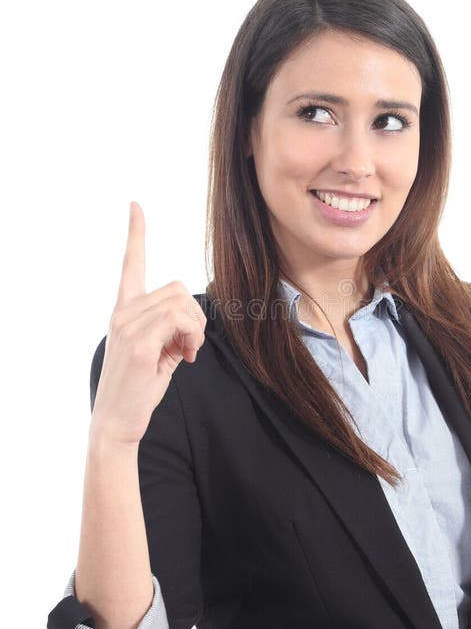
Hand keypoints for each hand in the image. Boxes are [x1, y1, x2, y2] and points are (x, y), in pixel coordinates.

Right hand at [88, 201, 205, 446]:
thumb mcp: (155, 350)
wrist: (116, 422)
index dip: (135, 234)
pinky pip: (182, 321)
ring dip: (196, 329)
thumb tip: (191, 318)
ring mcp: (129, 326)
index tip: (135, 206)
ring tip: (184, 354)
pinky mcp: (140, 344)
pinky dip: (193, 338)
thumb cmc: (138, 388)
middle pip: (178, 288)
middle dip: (195, 316)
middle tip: (189, 346)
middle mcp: (123, 313)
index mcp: (124, 311)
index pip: (131, 264)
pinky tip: (183, 359)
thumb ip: (168, 326)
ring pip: (183, 303)